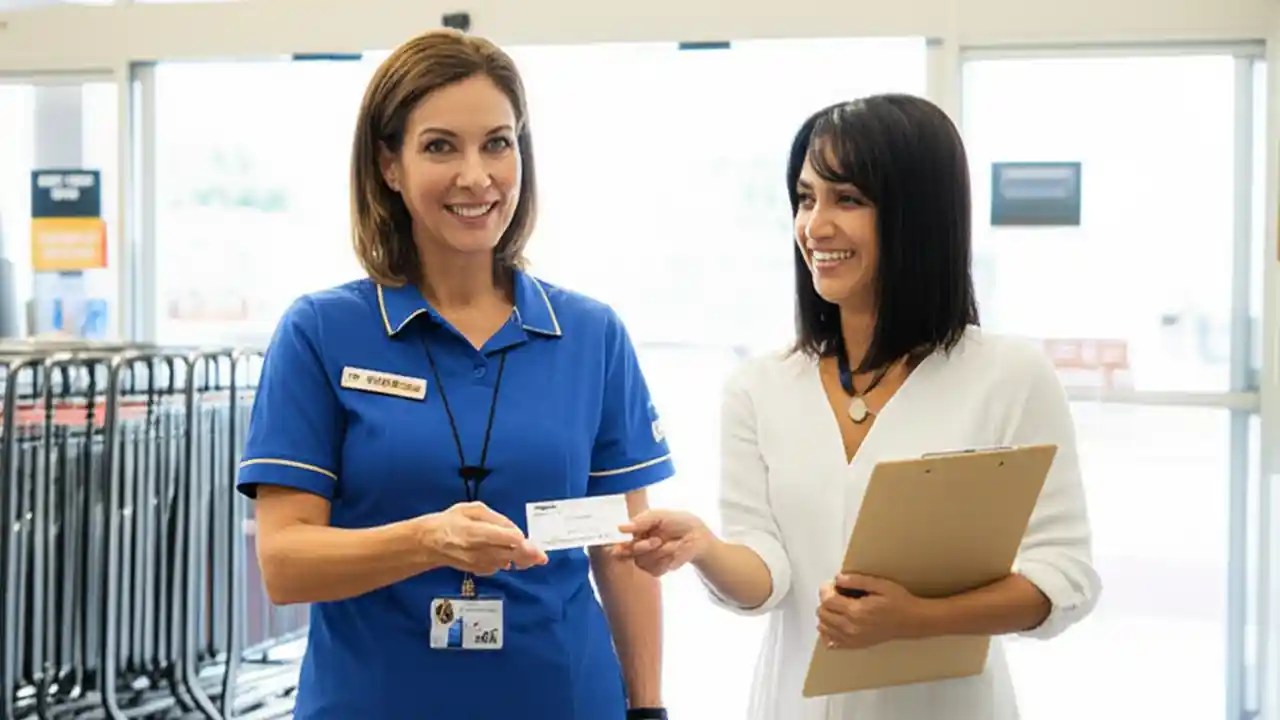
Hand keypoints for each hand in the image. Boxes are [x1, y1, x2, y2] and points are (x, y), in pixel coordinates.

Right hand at [422, 502, 547, 575]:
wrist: (430, 544)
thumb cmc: (451, 522)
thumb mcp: (471, 509)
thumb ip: (495, 518)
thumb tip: (512, 529)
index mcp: (477, 533)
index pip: (507, 539)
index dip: (520, 540)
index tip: (531, 542)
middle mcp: (479, 551)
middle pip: (511, 555)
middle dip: (528, 556)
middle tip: (542, 557)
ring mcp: (479, 563)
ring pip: (507, 564)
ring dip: (521, 560)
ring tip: (533, 557)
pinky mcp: (479, 570)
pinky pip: (499, 567)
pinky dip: (507, 562)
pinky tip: (511, 556)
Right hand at [610, 509, 713, 576]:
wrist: (698, 537)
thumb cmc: (679, 522)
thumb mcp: (660, 515)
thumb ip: (641, 520)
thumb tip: (620, 527)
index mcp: (636, 532)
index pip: (620, 540)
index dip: (618, 545)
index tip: (617, 547)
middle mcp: (638, 546)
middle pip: (628, 553)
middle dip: (641, 547)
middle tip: (656, 540)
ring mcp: (647, 559)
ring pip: (642, 561)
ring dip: (659, 553)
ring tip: (671, 544)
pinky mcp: (657, 569)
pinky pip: (654, 570)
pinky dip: (666, 561)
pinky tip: (674, 554)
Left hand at [817, 573, 931, 649]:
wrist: (912, 621)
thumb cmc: (898, 601)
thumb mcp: (880, 585)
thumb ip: (857, 581)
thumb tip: (838, 578)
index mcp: (856, 611)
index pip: (827, 601)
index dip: (826, 589)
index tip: (833, 584)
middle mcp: (851, 627)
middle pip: (822, 614)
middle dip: (825, 601)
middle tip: (837, 593)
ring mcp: (852, 639)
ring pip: (824, 628)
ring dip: (826, 615)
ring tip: (838, 607)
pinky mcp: (856, 645)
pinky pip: (832, 642)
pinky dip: (829, 632)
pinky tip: (837, 623)